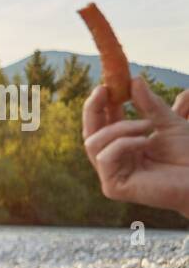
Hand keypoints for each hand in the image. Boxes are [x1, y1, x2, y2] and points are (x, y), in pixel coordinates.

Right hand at [82, 76, 188, 216]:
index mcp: (123, 147)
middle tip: (103, 90)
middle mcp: (114, 161)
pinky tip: (145, 141)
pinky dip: (123, 144)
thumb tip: (134, 80)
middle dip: (93, 110)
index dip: (99, 105)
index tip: (105, 85)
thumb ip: (150, 104)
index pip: (102, 125)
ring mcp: (111, 175)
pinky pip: (105, 158)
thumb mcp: (168, 122)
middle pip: (89, 134)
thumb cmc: (188, 155)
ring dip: (118, 128)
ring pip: (94, 144)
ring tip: (147, 125)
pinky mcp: (113, 187)